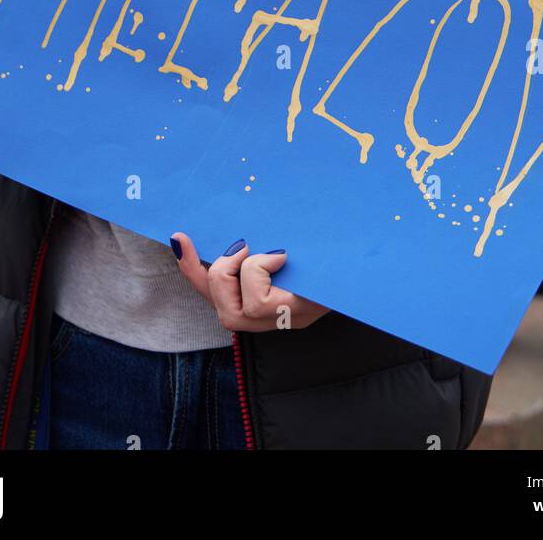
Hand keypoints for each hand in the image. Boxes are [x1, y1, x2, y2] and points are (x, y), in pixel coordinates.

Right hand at [170, 232, 330, 331]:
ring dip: (247, 268)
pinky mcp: (290, 315)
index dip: (191, 267)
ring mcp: (277, 320)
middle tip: (246, 248)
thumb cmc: (325, 256)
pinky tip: (285, 258)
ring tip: (273, 255)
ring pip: (233, 299)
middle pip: (217, 299)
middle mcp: (265, 319)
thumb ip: (257, 242)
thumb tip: (231, 222)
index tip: (178, 236)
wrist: (365, 269)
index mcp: (258, 301)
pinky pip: (257, 294)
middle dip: (223, 269)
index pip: (210, 291)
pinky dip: (263, 267)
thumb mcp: (283, 246)